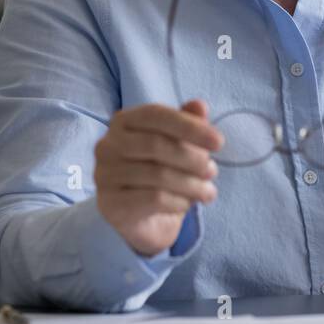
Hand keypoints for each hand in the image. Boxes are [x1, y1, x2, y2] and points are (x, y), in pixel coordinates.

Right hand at [94, 99, 222, 257]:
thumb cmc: (159, 170)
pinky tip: (188, 204)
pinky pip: (152, 199)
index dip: (189, 126)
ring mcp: (105, 174)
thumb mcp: (178, 144)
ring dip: (191, 184)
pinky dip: (178, 201)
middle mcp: (108, 144)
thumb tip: (200, 106)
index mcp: (123, 121)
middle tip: (212, 171)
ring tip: (208, 192)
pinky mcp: (110, 203)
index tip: (219, 142)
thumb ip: (188, 123)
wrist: (141, 217)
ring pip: (157, 175)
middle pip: (156, 145)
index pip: (156, 115)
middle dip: (192, 159)